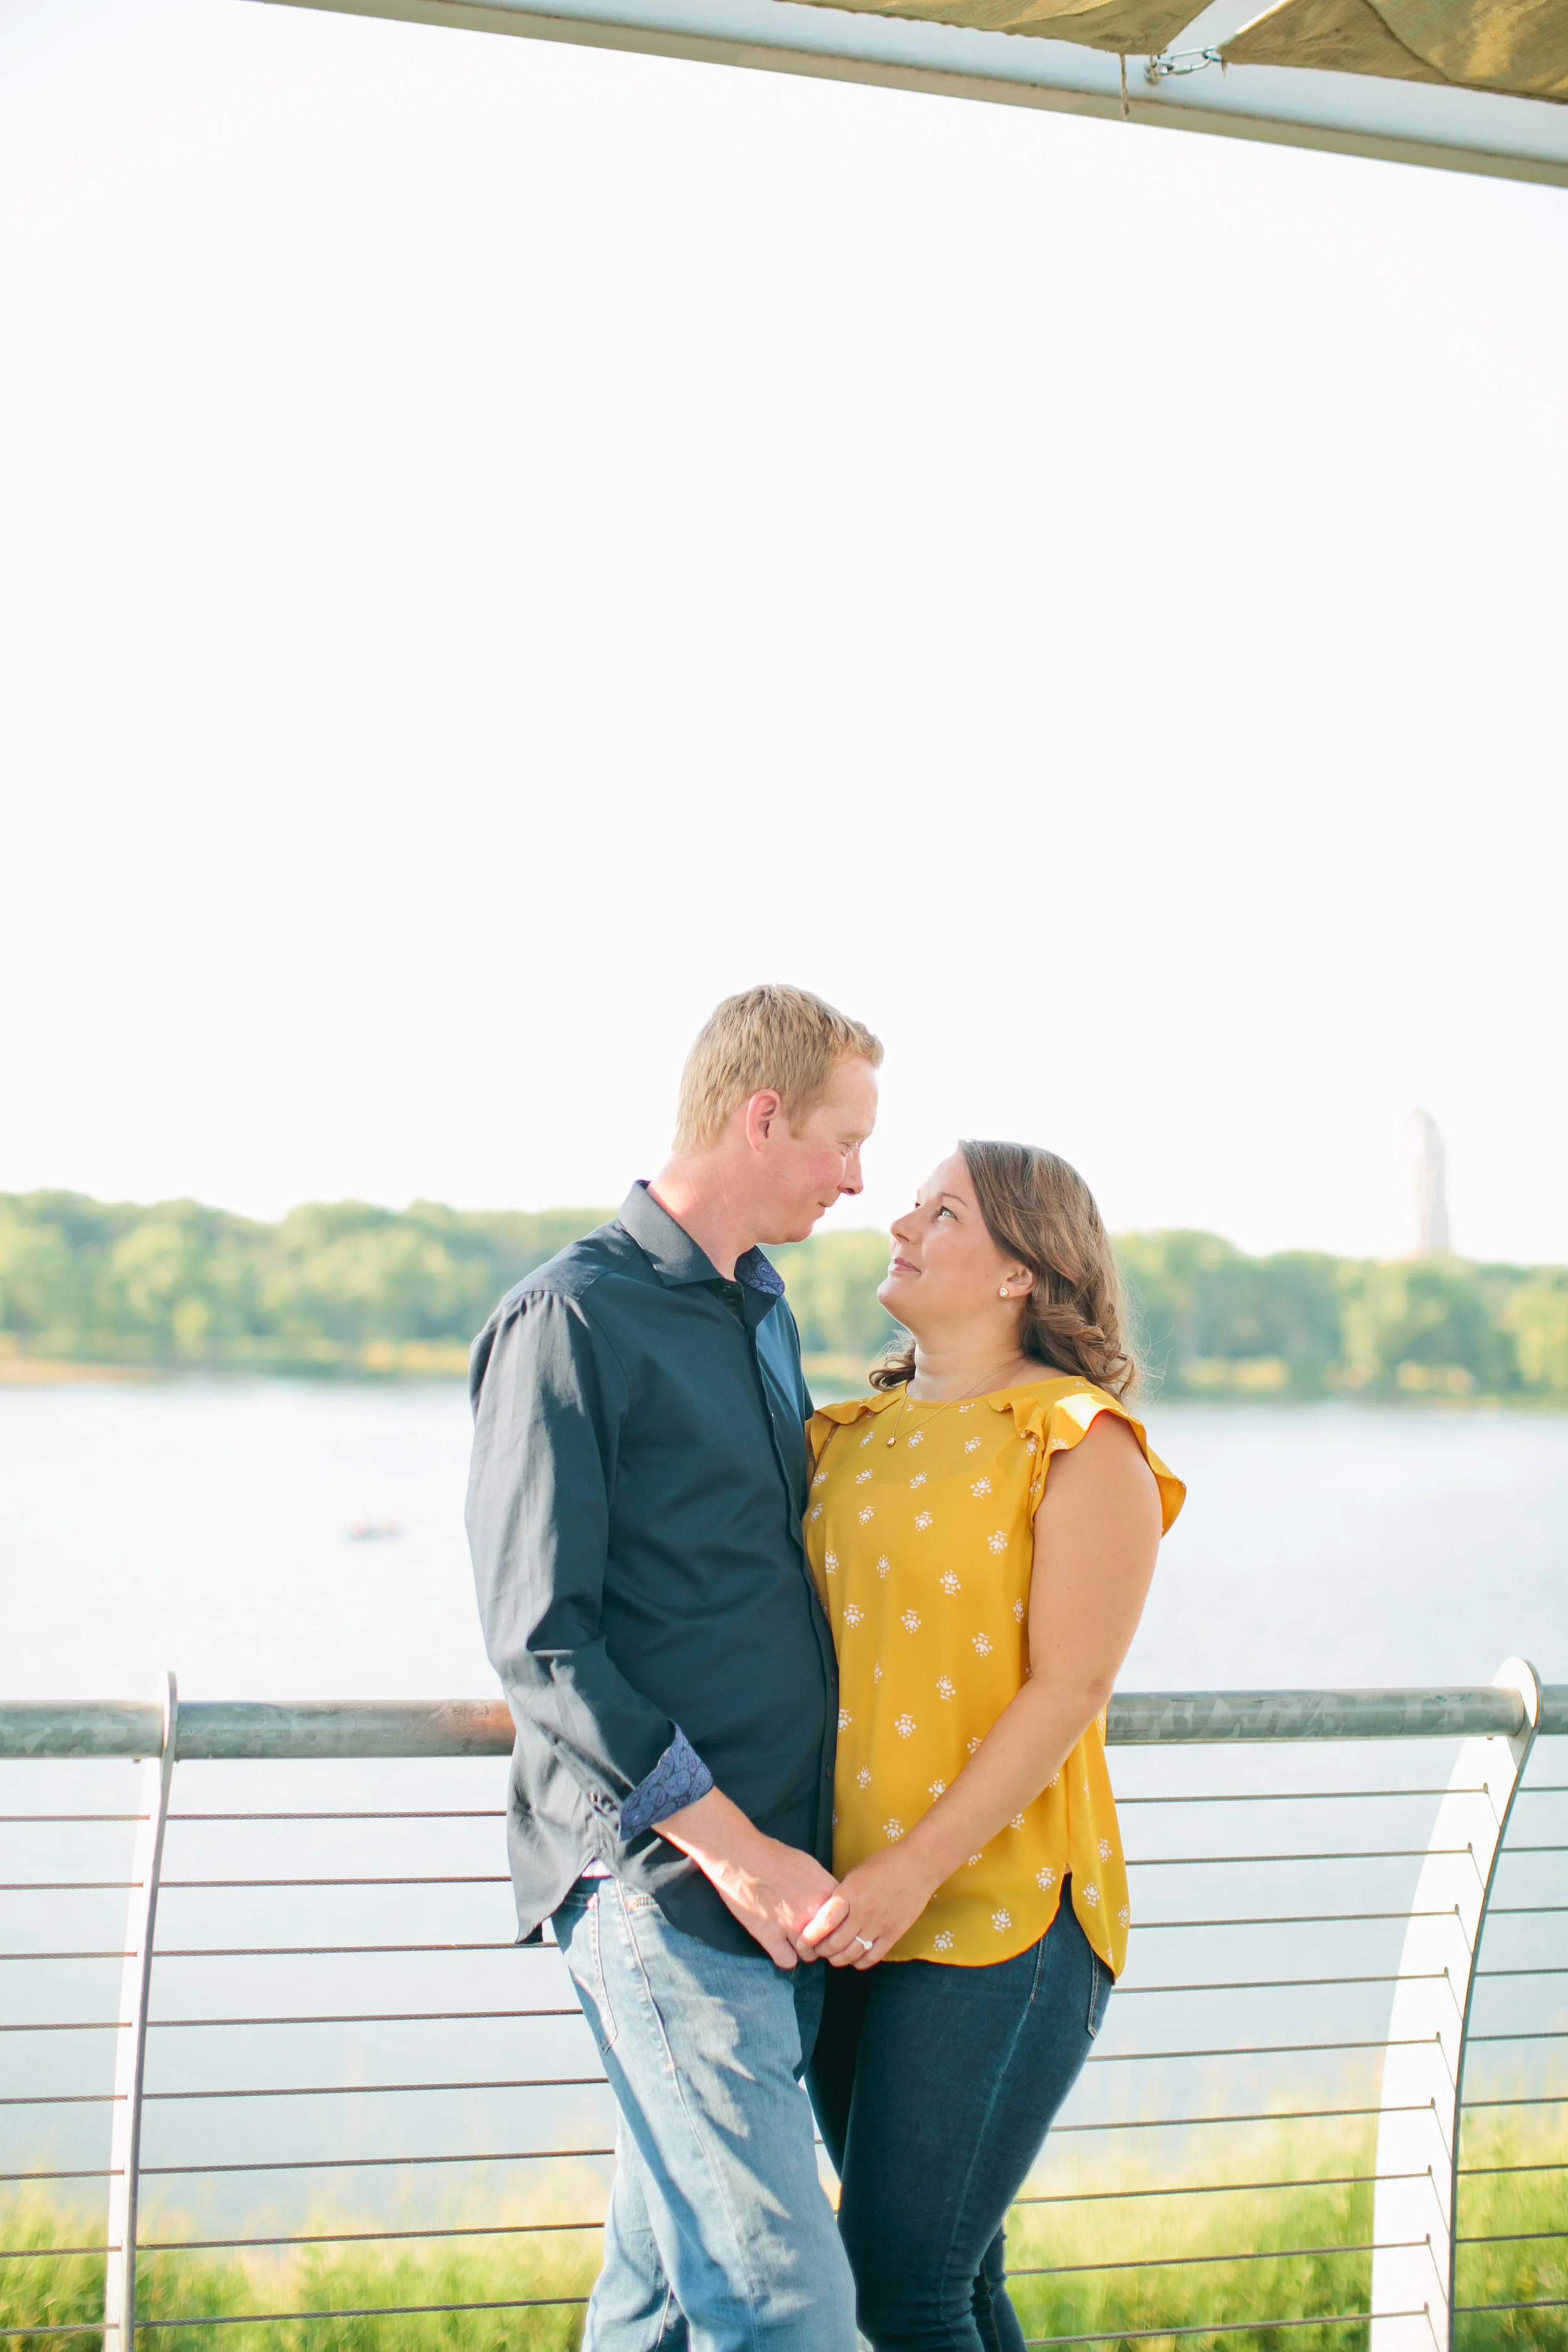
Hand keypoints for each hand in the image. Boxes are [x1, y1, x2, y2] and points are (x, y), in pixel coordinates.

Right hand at [658, 1787, 839, 1969]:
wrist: (741, 1856)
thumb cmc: (773, 1855)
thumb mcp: (809, 1865)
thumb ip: (824, 1888)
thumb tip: (832, 1902)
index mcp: (825, 1894)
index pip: (844, 1923)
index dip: (835, 1926)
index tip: (826, 1925)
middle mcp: (812, 1913)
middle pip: (828, 1943)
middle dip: (820, 1941)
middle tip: (809, 1934)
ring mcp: (791, 1926)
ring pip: (809, 1955)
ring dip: (802, 1950)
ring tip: (792, 1939)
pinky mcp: (769, 1936)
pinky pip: (787, 1961)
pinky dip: (783, 1956)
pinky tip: (779, 1946)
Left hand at [799, 1846, 936, 1968]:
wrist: (917, 1866)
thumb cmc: (884, 1864)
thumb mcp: (855, 1874)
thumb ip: (841, 1895)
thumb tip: (826, 1914)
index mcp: (850, 1894)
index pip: (824, 1921)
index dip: (810, 1936)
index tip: (802, 1941)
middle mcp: (862, 1913)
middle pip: (835, 1943)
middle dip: (822, 1950)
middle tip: (817, 1950)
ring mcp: (879, 1925)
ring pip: (851, 1954)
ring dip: (838, 1959)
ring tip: (833, 1956)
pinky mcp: (893, 1934)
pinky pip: (872, 1957)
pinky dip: (859, 1962)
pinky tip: (854, 1959)